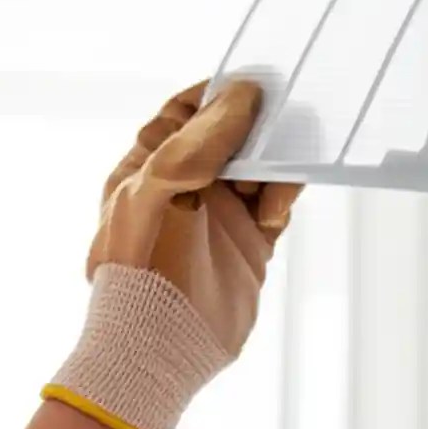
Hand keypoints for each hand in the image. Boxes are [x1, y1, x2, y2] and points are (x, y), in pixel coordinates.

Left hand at [40, 80, 301, 428]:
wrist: (160, 345)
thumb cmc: (141, 264)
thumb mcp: (159, 185)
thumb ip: (200, 138)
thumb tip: (243, 95)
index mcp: (148, 166)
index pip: (185, 113)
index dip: (217, 95)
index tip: (251, 82)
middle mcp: (186, 186)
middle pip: (231, 137)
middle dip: (257, 127)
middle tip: (283, 116)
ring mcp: (220, 215)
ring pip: (260, 167)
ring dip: (275, 162)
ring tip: (277, 172)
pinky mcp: (250, 244)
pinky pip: (278, 203)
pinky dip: (285, 195)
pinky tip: (277, 206)